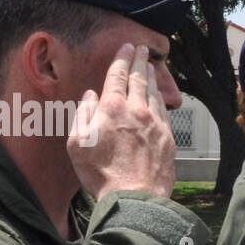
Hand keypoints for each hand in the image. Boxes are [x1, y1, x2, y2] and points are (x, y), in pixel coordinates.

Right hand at [67, 43, 175, 199]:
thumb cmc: (101, 174)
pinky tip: (159, 96)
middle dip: (140, 60)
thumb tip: (90, 96)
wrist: (134, 197)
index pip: (118, 74)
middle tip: (143, 49)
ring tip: (150, 67)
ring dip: (151, 77)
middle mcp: (137, 110)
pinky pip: (164, 111)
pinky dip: (160, 99)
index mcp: (112, 108)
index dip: (122, 58)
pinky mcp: (168, 138)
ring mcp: (156, 123)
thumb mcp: (76, 144)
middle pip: (140, 78)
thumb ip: (83, 115)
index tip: (127, 47)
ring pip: (154, 93)